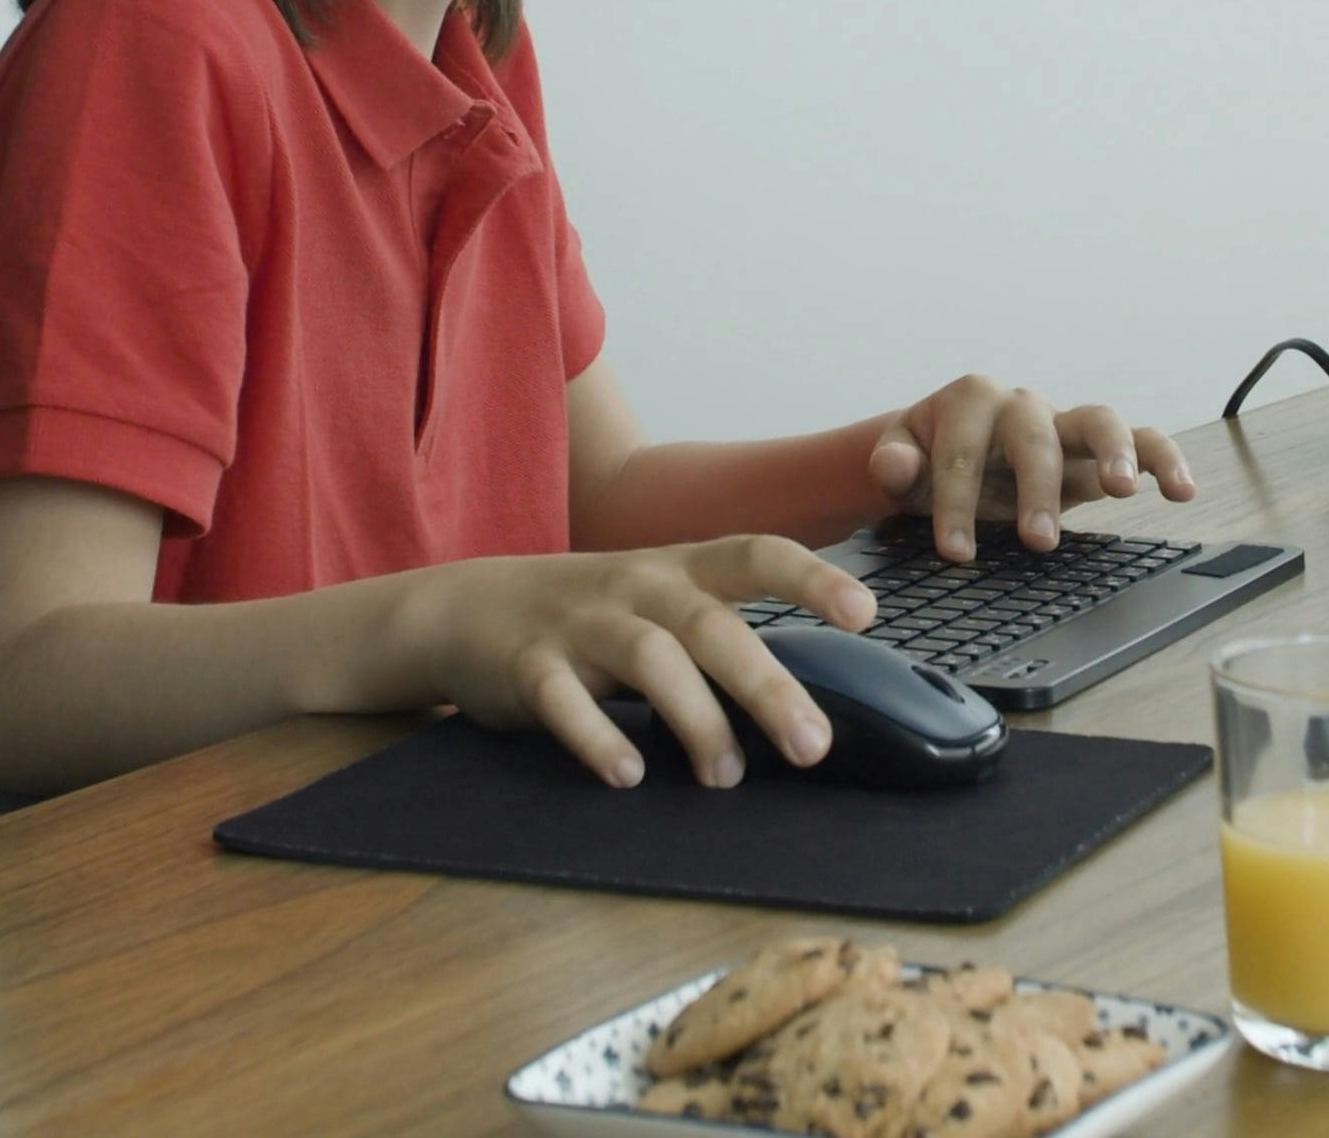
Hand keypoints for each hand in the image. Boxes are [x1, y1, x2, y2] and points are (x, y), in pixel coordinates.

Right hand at [410, 536, 877, 789]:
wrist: (463, 608)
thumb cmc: (588, 615)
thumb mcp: (656, 602)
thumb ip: (720, 634)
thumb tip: (806, 703)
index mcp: (678, 569)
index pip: (756, 553)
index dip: (812, 578)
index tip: (865, 613)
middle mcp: (636, 588)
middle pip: (710, 626)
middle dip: (766, 685)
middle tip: (812, 747)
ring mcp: (580, 623)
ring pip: (650, 659)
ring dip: (695, 718)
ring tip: (725, 775)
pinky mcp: (527, 665)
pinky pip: (563, 700)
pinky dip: (598, 737)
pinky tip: (627, 775)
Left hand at [863, 374, 1197, 562]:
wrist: (951, 451)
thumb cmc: (929, 455)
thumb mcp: (902, 457)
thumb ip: (893, 459)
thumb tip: (893, 466)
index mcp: (970, 399)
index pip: (963, 451)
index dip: (957, 502)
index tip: (956, 551)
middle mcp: (1022, 403)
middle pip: (1035, 434)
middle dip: (1036, 487)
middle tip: (1036, 538)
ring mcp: (1065, 423)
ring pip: (1100, 421)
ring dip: (1114, 453)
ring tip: (1124, 490)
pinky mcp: (1098, 448)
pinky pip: (1144, 440)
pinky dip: (1164, 459)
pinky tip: (1182, 490)